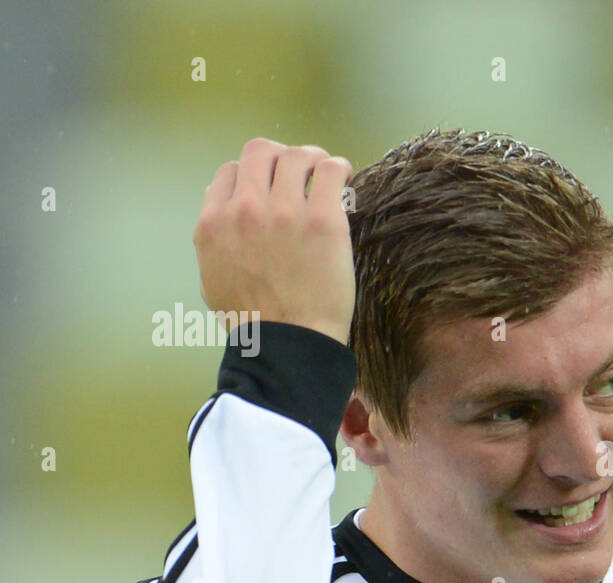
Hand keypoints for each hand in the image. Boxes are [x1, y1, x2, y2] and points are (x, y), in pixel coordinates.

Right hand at [194, 139, 354, 344]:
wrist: (290, 344)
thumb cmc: (254, 321)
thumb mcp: (213, 279)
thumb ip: (211, 238)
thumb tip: (216, 199)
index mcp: (214, 223)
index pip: (230, 171)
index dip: (252, 175)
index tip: (272, 187)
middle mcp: (244, 209)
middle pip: (260, 152)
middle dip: (281, 158)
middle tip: (300, 173)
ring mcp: (284, 211)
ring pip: (297, 155)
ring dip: (313, 159)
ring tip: (326, 174)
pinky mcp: (322, 219)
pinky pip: (330, 170)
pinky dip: (338, 168)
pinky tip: (344, 178)